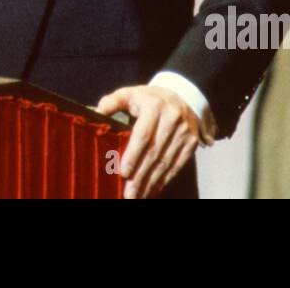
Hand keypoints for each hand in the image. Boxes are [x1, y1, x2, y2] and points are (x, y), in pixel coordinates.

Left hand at [96, 84, 201, 198]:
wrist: (182, 97)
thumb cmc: (148, 99)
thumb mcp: (130, 94)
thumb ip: (113, 101)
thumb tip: (98, 111)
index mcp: (154, 106)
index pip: (143, 134)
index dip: (133, 155)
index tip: (123, 173)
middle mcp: (172, 118)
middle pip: (154, 152)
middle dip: (141, 176)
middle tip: (129, 194)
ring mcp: (184, 132)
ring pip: (166, 162)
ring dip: (151, 182)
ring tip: (138, 196)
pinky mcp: (192, 143)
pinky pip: (177, 165)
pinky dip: (165, 180)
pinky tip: (153, 190)